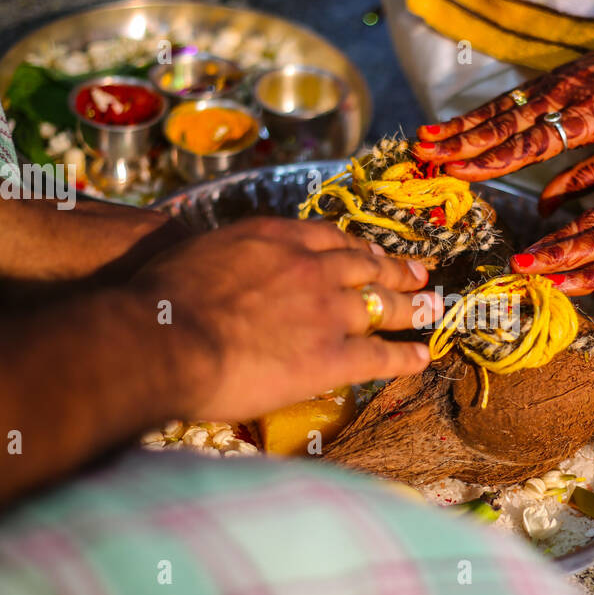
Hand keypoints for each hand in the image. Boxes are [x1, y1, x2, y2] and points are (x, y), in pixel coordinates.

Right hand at [133, 217, 440, 418]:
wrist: (164, 336)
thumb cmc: (161, 298)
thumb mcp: (198, 255)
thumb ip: (229, 260)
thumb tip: (226, 272)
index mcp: (276, 238)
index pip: (329, 237)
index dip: (356, 246)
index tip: (368, 251)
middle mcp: (310, 267)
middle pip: (366, 266)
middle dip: (396, 270)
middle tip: (419, 273)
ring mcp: (326, 311)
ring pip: (382, 306)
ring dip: (412, 308)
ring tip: (432, 309)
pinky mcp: (331, 357)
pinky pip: (380, 355)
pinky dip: (406, 356)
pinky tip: (422, 357)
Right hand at [412, 31, 593, 213]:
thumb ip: (590, 175)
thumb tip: (545, 209)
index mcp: (590, 118)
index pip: (533, 143)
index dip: (494, 158)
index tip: (459, 170)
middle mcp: (564, 97)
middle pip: (505, 124)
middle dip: (461, 142)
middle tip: (425, 156)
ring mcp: (552, 84)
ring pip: (499, 108)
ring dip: (459, 126)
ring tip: (423, 139)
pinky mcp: (547, 77)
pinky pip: (507, 98)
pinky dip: (476, 113)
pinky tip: (451, 125)